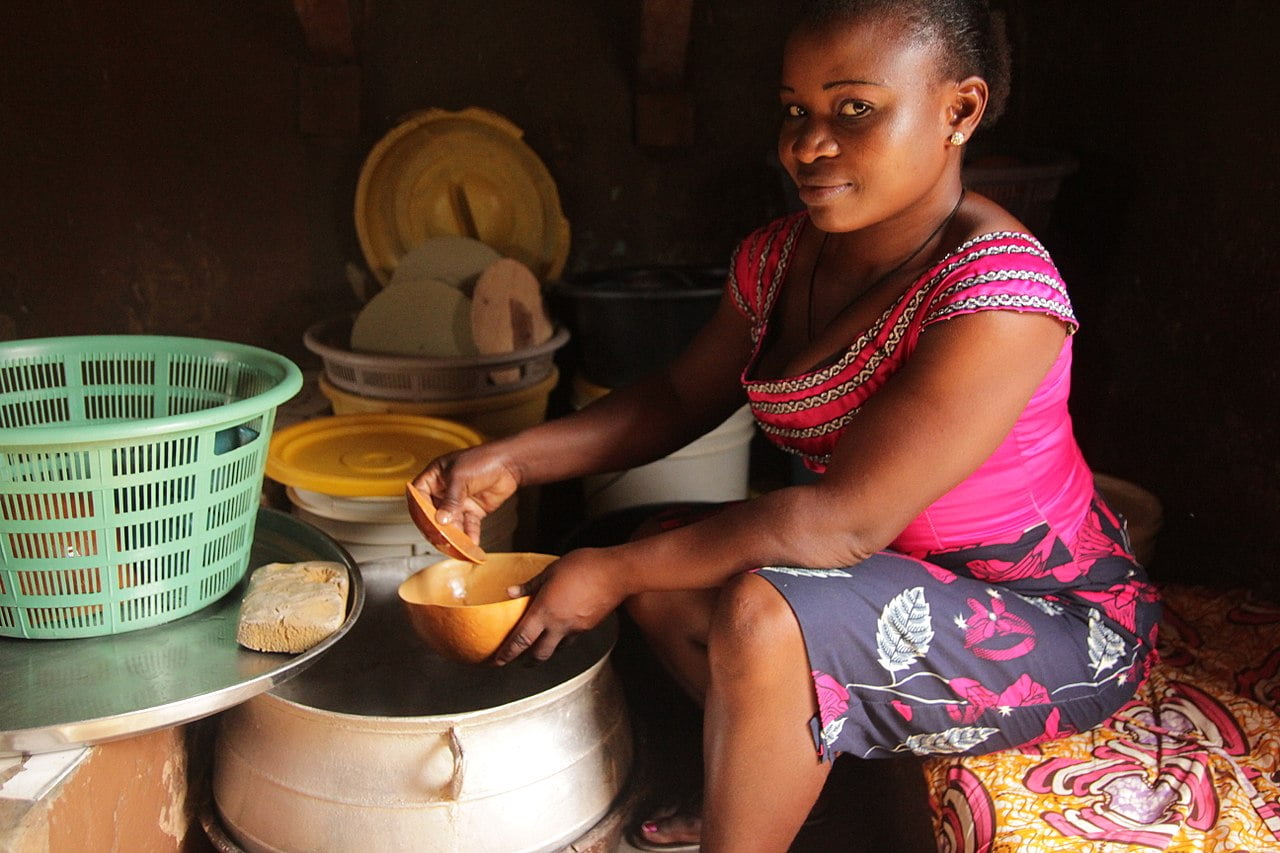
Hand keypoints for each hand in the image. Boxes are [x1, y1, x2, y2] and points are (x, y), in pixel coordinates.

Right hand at [413, 445, 520, 542]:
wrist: (511, 464)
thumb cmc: (484, 459)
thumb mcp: (461, 477)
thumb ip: (450, 500)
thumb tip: (440, 519)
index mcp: (435, 476)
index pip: (419, 495)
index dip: (419, 510)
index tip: (424, 523)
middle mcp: (444, 490)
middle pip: (433, 512)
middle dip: (437, 526)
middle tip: (440, 537)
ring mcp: (459, 501)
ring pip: (451, 522)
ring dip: (454, 534)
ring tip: (458, 543)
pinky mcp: (472, 510)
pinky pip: (468, 525)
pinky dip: (469, 534)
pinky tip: (471, 542)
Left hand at [494, 548, 623, 664]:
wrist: (617, 573)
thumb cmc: (584, 566)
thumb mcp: (551, 571)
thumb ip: (530, 585)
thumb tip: (510, 592)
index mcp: (545, 611)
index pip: (521, 640)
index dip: (507, 653)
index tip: (498, 661)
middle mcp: (559, 624)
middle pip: (539, 654)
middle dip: (526, 661)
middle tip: (518, 661)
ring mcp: (575, 628)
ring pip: (557, 648)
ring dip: (546, 650)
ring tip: (540, 645)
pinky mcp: (588, 626)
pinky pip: (571, 637)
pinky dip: (562, 638)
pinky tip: (562, 629)